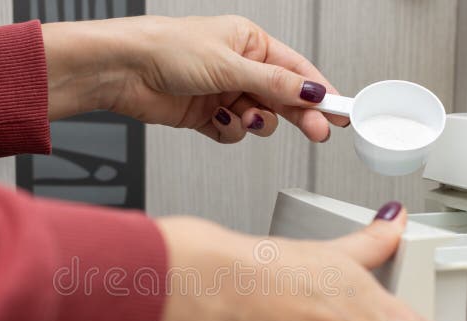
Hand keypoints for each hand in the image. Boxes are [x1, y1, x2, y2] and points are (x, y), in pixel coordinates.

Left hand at [41, 15, 346, 142]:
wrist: (123, 71)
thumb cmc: (167, 49)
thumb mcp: (230, 64)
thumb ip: (274, 82)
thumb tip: (309, 90)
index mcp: (250, 43)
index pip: (297, 70)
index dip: (321, 92)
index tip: (342, 111)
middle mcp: (239, 68)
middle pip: (283, 97)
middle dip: (298, 115)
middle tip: (318, 132)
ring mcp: (223, 93)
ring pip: (259, 118)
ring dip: (254, 122)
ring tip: (242, 115)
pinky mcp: (206, 116)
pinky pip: (232, 131)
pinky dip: (228, 130)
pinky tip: (216, 119)